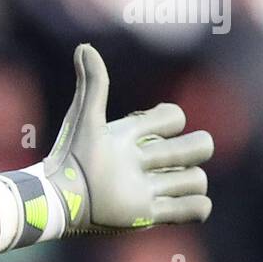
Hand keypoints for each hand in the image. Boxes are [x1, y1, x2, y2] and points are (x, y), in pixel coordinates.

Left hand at [45, 43, 212, 232]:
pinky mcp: (153, 215)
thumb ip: (92, 84)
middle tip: (146, 162)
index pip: (176, 117)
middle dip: (182, 151)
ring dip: (180, 182)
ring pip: (198, 179)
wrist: (61, 201)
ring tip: (149, 189)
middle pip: (201, 146)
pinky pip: (199, 209)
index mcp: (134, 137)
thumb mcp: (85, 119)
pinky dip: (193, 207)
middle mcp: (148, 161)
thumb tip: (85, 46)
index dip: (165, 122)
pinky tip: (161, 205)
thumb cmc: (70, 159)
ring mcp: (153, 189)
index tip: (135, 133)